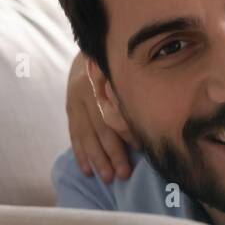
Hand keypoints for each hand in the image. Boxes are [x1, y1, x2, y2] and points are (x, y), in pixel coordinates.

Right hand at [65, 52, 136, 181]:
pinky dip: (80, 153)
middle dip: (113, 153)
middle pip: (102, 127)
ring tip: (107, 178)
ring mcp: (76, 100)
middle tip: (123, 174)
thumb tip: (154, 117)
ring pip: (87, 134)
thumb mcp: (127, 70)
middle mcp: (89, 91)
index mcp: (107, 80)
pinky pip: (74, 133)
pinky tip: (86, 170)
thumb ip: (134, 91)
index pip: (117, 111)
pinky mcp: (70, 108)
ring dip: (97, 158)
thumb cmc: (120, 64)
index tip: (141, 149)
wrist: (94, 47)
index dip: (128, 131)